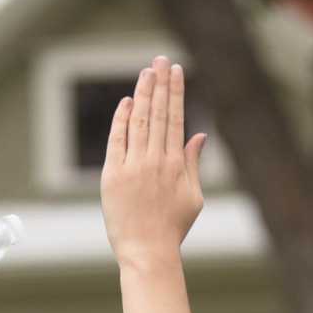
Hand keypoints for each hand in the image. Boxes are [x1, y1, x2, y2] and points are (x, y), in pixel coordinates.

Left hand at [100, 57, 205, 268]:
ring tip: (146, 72)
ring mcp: (133, 167)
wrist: (147, 252)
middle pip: (159, 113)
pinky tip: (127, 101)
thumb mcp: (193, 197)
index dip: (176, 92)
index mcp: (176, 164)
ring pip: (139, 121)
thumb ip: (193, 163)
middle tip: (160, 60)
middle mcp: (156, 161)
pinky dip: (122, 119)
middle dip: (160, 83)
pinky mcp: (113, 176)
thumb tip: (199, 135)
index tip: (176, 71)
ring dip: (143, 94)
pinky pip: (117, 140)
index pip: (176, 119)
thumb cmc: (172, 229)